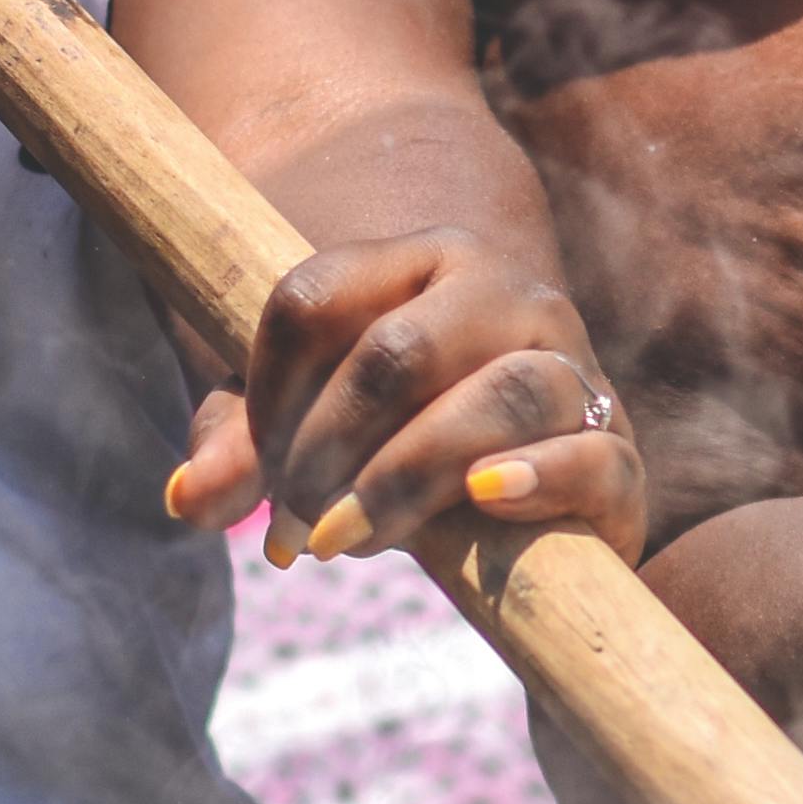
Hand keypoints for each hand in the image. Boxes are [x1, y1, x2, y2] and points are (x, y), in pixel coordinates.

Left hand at [171, 228, 648, 567]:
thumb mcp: (309, 429)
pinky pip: (587, 447)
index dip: (265, 395)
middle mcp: (504, 294)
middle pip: (396, 354)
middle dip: (324, 452)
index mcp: (420, 261)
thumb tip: (185, 500)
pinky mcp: (617, 447)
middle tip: (292, 532)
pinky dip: (535, 473)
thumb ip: (242, 448)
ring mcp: (571, 364)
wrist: (530, 501)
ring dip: (404, 478)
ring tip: (347, 542)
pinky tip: (483, 497)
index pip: (314, 300)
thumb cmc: (396, 447)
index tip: (253, 471)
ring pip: (498, 394)